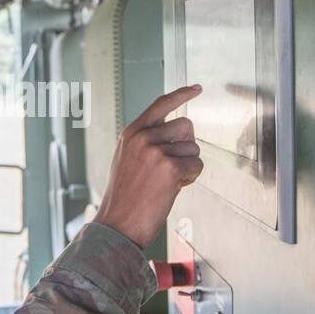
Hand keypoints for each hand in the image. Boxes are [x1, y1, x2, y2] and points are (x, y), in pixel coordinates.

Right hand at [92, 85, 203, 248]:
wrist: (117, 224)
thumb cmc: (124, 198)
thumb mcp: (126, 159)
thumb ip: (146, 142)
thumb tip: (177, 134)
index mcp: (131, 133)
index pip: (161, 105)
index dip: (181, 94)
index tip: (196, 88)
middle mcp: (143, 138)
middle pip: (185, 126)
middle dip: (186, 146)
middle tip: (172, 167)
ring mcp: (156, 151)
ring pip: (193, 148)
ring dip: (188, 166)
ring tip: (166, 182)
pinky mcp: (170, 168)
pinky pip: (197, 166)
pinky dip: (191, 179)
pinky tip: (172, 189)